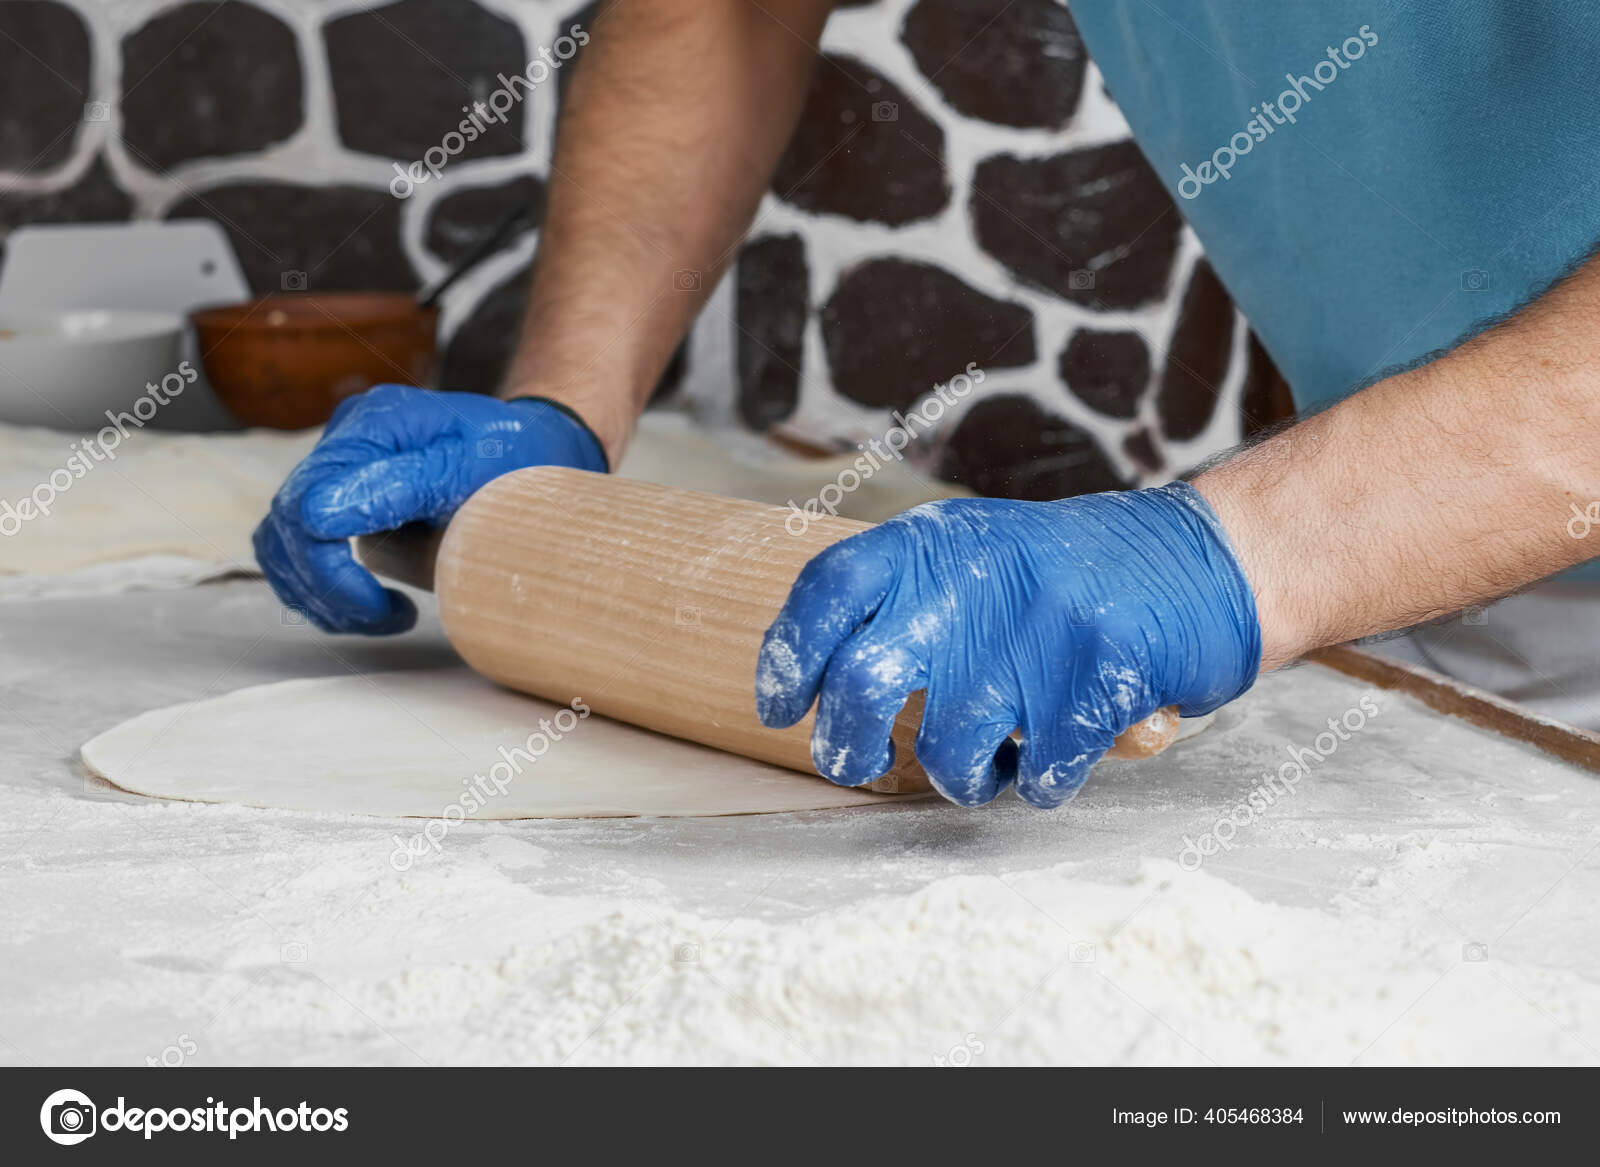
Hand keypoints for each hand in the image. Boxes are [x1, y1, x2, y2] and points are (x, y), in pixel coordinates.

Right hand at [253, 385, 605, 633]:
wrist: (539, 447)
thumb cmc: (517, 456)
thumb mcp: (475, 471)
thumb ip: (399, 487)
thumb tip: (314, 516)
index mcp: (372, 424)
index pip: (305, 507)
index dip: (331, 572)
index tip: (386, 608)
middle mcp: (345, 438)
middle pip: (286, 528)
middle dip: (328, 590)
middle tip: (390, 618)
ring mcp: (340, 465)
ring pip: (283, 543)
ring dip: (321, 595)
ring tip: (384, 616)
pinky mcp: (343, 492)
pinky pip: (302, 549)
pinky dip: (325, 587)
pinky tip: (372, 606)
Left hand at [755, 484, 1261, 807]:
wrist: (1206, 558)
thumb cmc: (1072, 574)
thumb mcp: (977, 551)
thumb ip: (904, 595)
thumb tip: (815, 677)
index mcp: (937, 543)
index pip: (828, 590)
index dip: (788, 656)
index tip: (778, 707)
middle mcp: (976, 581)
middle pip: (862, 682)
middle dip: (844, 746)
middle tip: (857, 763)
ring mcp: (1039, 630)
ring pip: (950, 750)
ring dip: (963, 775)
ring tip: (989, 756)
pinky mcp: (1101, 678)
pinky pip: (1039, 775)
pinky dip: (1042, 780)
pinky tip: (1059, 748)